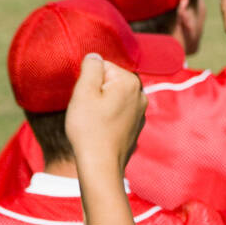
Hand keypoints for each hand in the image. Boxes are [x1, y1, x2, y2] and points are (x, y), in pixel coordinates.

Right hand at [66, 55, 145, 174]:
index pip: (103, 67)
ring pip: (113, 99)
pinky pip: (117, 114)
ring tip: (95, 122)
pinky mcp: (135, 129)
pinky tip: (101, 132)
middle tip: (89, 111)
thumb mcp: (84, 90)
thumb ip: (91, 67)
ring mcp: (141, 114)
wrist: (101, 167)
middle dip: (96, 92)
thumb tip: (95, 57)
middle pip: (110, 82)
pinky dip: (108, 119)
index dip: (89, 80)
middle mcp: (141, 96)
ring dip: (101, 106)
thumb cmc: (90, 129)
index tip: (87, 99)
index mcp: (131, 82)